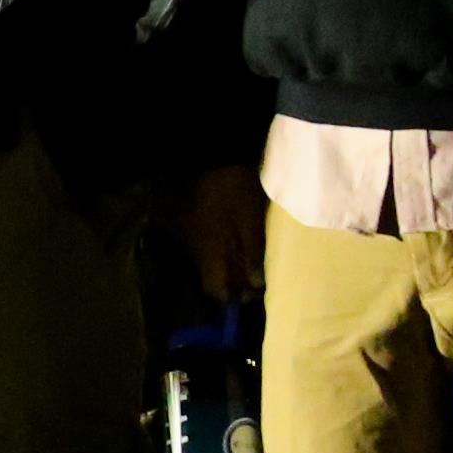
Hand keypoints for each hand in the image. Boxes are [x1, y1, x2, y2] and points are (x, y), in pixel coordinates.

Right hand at [182, 160, 267, 302]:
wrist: (215, 156)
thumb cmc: (235, 190)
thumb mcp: (250, 221)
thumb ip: (252, 254)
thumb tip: (255, 285)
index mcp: (208, 250)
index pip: (213, 288)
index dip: (231, 297)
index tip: (251, 295)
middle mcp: (197, 248)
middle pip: (212, 278)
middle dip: (234, 284)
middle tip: (257, 281)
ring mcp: (194, 235)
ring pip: (212, 263)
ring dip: (231, 268)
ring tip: (253, 264)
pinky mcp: (198, 224)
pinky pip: (211, 247)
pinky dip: (226, 252)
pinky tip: (241, 246)